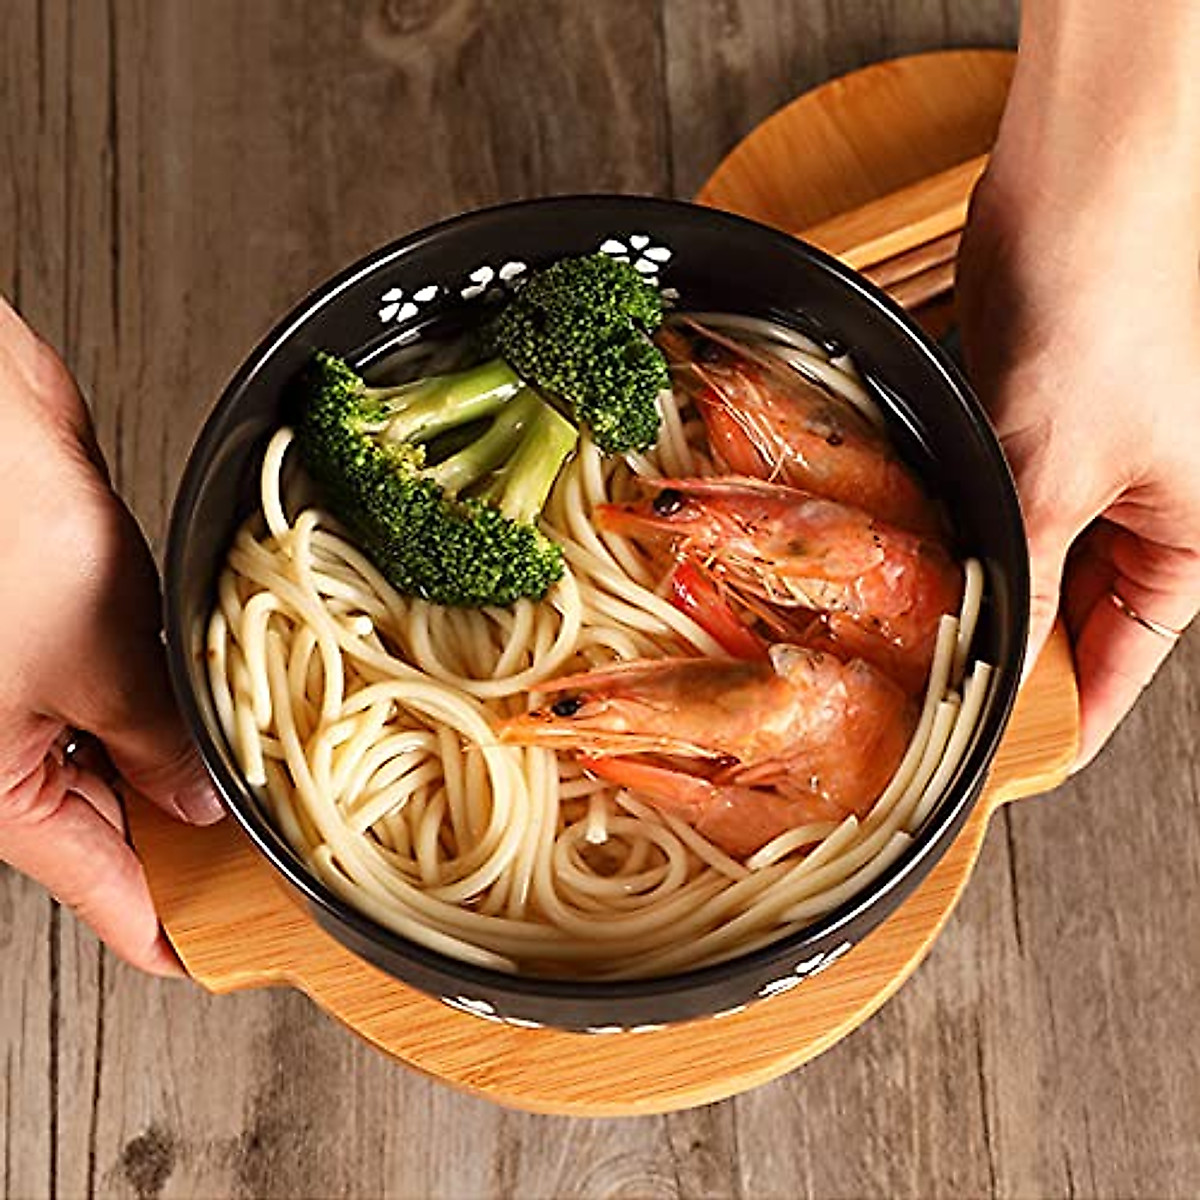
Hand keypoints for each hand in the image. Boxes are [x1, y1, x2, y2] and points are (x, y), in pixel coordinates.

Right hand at [0, 296, 222, 973]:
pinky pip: (128, 697)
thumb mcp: (98, 663)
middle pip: (116, 829)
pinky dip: (174, 713)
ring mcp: (41, 689)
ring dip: (190, 773)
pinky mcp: (68, 631)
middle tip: (275, 864)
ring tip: (269, 797)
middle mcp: (11, 747)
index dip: (165, 926)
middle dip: (194, 845)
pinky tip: (227, 722)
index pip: (99, 889)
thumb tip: (206, 807)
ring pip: (126, 762)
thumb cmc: (1, 537)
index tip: (222, 953)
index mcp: (0, 788)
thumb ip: (160, 746)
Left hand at [957, 166, 1199, 767]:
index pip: (1130, 657)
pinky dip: (964, 544)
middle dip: (1018, 658)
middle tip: (948, 715)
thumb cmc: (1110, 317)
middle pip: (1075, 619)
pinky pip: (994, 514)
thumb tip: (1001, 665)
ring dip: (983, 600)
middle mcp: (1140, 510)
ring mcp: (1078, 471)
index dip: (1075, 711)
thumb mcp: (1061, 475)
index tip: (1021, 760)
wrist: (1072, 196)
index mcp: (1187, 532)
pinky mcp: (1024, 435)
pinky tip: (918, 578)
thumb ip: (1030, 578)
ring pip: (1028, 568)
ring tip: (922, 654)